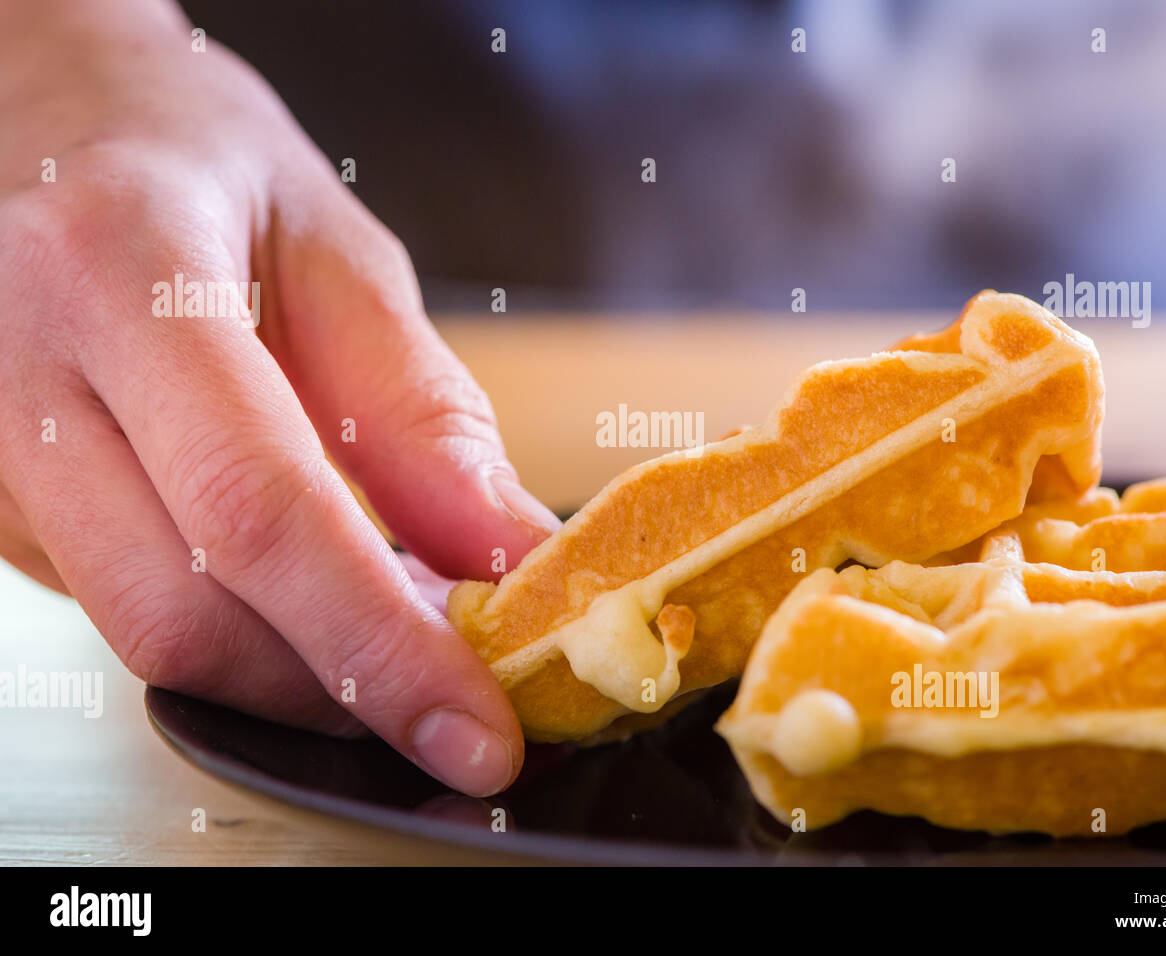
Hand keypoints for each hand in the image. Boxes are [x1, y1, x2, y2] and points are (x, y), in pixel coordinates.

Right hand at [0, 0, 558, 795]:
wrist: (38, 119)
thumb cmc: (189, 159)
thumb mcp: (336, 251)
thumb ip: (421, 413)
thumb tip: (509, 557)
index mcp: (121, 275)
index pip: (258, 510)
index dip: (380, 647)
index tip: (476, 731)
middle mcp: (20, 376)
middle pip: (185, 615)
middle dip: (341, 686)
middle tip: (454, 688)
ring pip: (148, 637)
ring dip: (296, 666)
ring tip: (393, 619)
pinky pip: (127, 611)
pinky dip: (240, 630)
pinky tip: (303, 588)